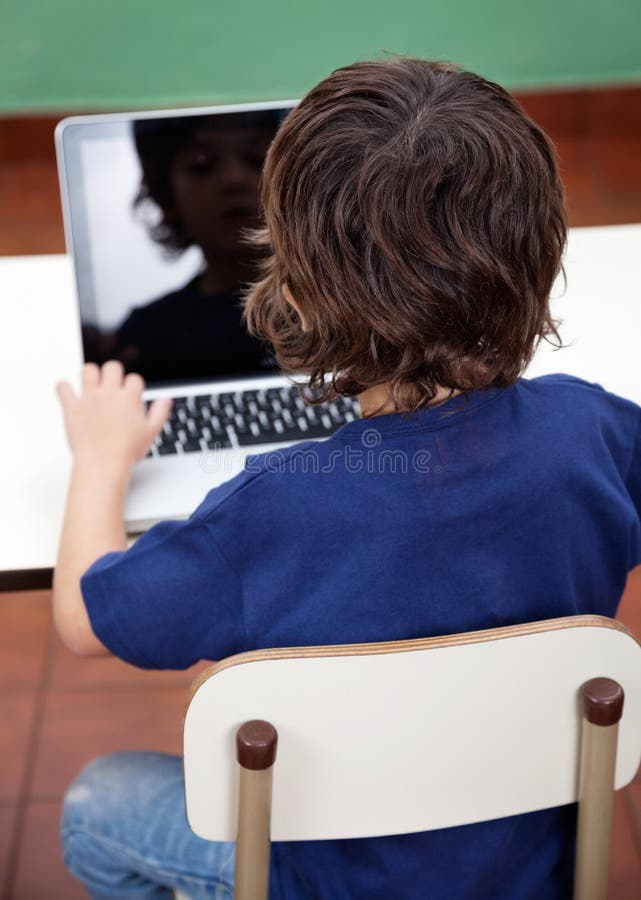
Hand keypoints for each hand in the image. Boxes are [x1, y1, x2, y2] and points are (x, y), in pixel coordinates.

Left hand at [56, 361, 171, 472]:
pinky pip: (63, 388)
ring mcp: (89, 399)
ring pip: (88, 370)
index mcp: (129, 398)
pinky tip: (69, 392)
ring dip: (90, 374)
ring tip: (92, 384)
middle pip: (112, 367)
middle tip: (112, 383)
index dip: (134, 385)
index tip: (132, 393)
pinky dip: (64, 387)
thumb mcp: (151, 433)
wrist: (102, 464)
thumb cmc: (126, 452)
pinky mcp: (72, 407)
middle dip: (113, 372)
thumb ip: (159, 413)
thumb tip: (165, 400)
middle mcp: (109, 394)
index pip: (134, 378)